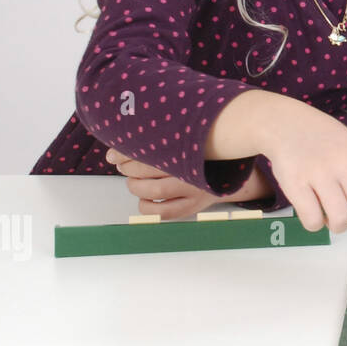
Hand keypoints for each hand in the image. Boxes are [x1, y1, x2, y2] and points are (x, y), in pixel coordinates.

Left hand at [105, 147, 270, 220]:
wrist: (230, 169)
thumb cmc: (202, 150)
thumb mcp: (190, 135)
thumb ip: (164, 132)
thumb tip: (121, 137)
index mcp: (194, 147)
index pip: (153, 148)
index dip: (129, 151)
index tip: (115, 152)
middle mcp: (195, 169)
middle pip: (150, 168)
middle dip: (128, 167)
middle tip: (122, 164)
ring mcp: (196, 190)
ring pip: (154, 191)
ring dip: (135, 186)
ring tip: (133, 180)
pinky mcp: (193, 206)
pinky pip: (163, 213)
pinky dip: (146, 206)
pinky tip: (145, 197)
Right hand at [259, 99, 346, 242]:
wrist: (286, 124)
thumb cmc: (325, 141)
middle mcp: (345, 165)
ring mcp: (319, 174)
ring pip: (341, 220)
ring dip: (340, 228)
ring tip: (335, 221)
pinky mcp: (295, 184)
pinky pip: (312, 220)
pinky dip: (316, 225)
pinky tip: (315, 214)